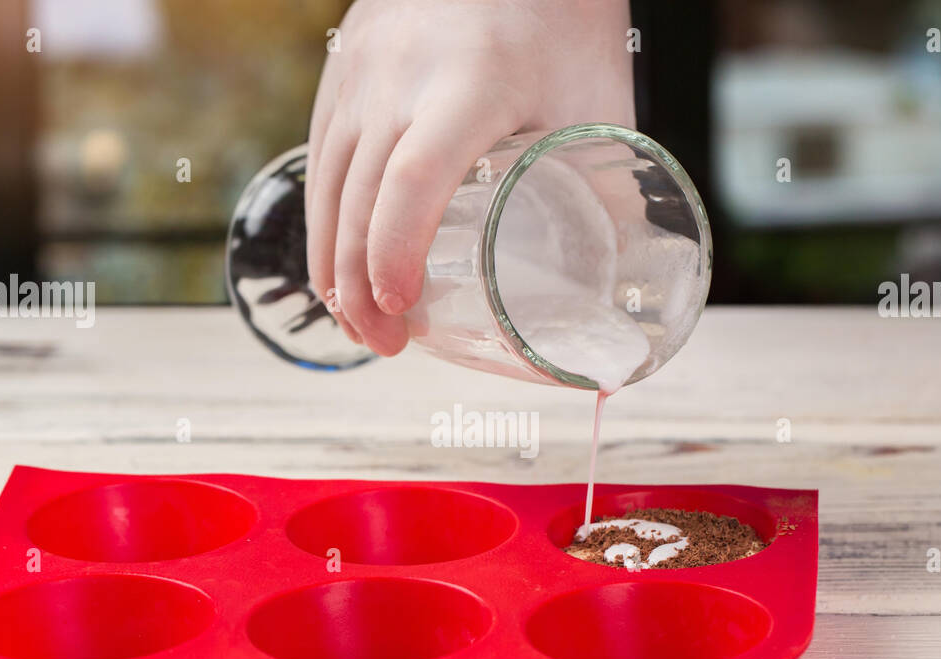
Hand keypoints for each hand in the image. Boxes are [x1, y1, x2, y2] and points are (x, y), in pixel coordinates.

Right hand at [305, 0, 634, 355]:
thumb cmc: (565, 18)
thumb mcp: (598, 98)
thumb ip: (609, 184)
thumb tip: (620, 277)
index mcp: (471, 81)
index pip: (413, 180)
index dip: (396, 252)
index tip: (401, 307)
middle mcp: (401, 74)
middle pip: (357, 197)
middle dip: (358, 285)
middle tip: (386, 344)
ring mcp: (361, 69)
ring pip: (326, 183)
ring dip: (330, 264)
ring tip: (358, 323)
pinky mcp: (342, 69)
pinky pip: (320, 158)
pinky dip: (323, 220)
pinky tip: (336, 264)